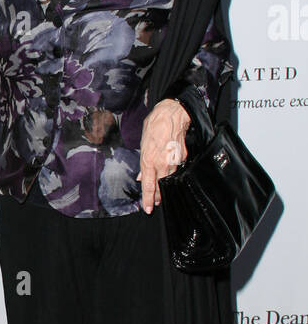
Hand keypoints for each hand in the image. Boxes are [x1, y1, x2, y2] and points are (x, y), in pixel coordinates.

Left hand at [138, 98, 189, 213]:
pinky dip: (172, 174)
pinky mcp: (183, 158)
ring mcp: (174, 162)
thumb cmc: (155, 126)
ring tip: (160, 193)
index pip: (148, 186)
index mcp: (149, 160)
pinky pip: (177, 170)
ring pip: (169, 180)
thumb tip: (142, 176)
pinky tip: (169, 175)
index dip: (147, 199)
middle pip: (160, 187)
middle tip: (154, 203)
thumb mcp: (143, 144)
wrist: (172, 114)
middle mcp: (162, 164)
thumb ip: (143, 162)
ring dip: (164, 187)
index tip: (148, 209)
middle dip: (157, 197)